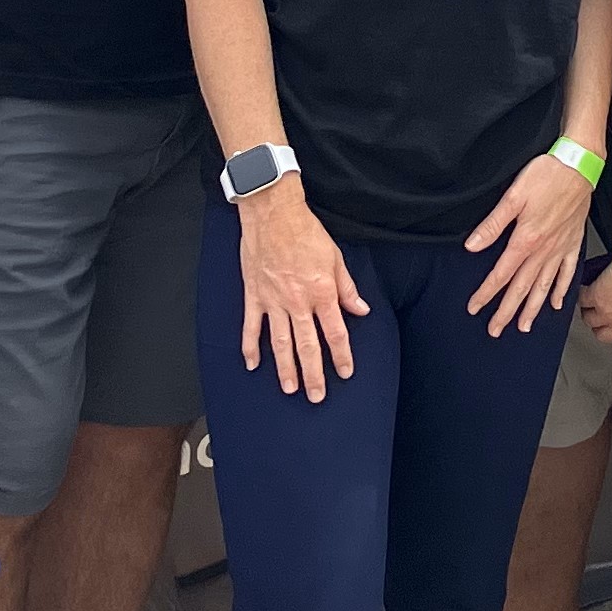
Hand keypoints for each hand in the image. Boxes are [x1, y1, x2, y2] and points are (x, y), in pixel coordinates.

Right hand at [236, 185, 370, 399]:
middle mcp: (297, 301)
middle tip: (316, 396)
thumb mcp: (335, 257)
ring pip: (280, 342)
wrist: (273, 214)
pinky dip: (250, 347)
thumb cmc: (306, 232)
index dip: (341, 355)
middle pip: (307, 345)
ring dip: (285, 368)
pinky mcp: (254, 295)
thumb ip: (347, 288)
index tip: (346, 372)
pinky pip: (251, 327)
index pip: (335, 332)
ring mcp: (273, 301)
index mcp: (321, 292)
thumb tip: (361, 310)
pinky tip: (252, 365)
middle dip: (313, 373)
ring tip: (290, 388)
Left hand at [464, 148, 597, 335]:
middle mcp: (543, 251)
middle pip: (521, 288)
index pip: (501, 274)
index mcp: (525, 240)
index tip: (474, 308)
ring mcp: (560, 249)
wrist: (580, 165)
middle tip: (495, 330)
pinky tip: (555, 304)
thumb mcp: (514, 196)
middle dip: (507, 311)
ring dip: (532, 308)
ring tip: (523, 326)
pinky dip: (560, 290)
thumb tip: (472, 246)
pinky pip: (566, 273)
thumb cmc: (547, 175)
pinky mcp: (572, 243)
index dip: (486, 293)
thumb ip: (493, 224)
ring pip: (543, 286)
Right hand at [584, 256, 611, 356]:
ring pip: (590, 321)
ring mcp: (608, 312)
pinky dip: (582, 295)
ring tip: (589, 306)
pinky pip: (583, 300)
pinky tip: (583, 290)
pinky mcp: (595, 296)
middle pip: (605, 336)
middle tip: (602, 322)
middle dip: (603, 330)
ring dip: (590, 314)